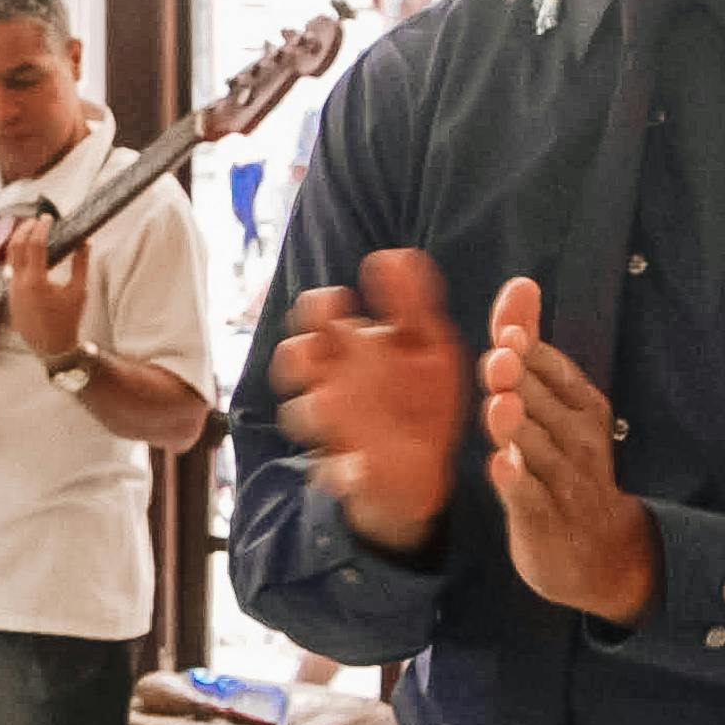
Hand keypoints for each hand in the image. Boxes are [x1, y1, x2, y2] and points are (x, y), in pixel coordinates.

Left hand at [3, 215, 87, 362]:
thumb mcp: (78, 291)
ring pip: (9, 258)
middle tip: (36, 220)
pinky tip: (28, 254)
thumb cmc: (67, 321)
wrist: (52, 348)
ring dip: (18, 242)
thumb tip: (84, 242)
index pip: (35, 244)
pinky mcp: (9, 297)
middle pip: (15, 246)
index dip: (42, 227)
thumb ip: (81, 264)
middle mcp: (19, 284)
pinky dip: (17, 258)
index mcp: (36, 281)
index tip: (48, 218)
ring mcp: (11, 291)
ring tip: (30, 232)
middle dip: (24, 229)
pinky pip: (10, 271)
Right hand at [269, 246, 470, 553]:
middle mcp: (332, 383)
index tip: (342, 299)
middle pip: (293, 357)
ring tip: (334, 405)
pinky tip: (357, 466)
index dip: (320, 306)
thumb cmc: (423, 396)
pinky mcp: (343, 469)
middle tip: (321, 345)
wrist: (425, 468)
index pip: (317, 315)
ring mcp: (334, 427)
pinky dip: (341, 471)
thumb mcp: (430, 346)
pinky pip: (332, 471)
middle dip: (300, 352)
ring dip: (315, 408)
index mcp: (350, 349)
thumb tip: (399, 253)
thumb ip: (415, 302)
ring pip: (302, 412)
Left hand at [476, 277, 659, 623]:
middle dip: (520, 382)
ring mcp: (563, 479)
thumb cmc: (565, 461)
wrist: (597, 549)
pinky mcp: (543, 517)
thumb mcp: (552, 401)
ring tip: (500, 407)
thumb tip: (520, 285)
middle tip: (500, 360)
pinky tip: (500, 466)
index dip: (530, 351)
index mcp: (583, 405)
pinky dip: (516, 482)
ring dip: (517, 427)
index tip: (508, 332)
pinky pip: (529, 497)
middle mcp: (578, 438)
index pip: (554, 370)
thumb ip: (529, 345)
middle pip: (542, 404)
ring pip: (536, 448)